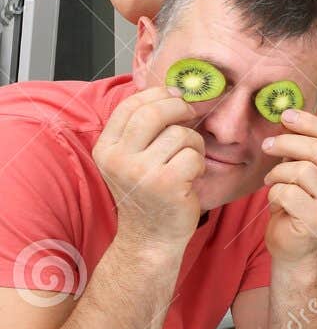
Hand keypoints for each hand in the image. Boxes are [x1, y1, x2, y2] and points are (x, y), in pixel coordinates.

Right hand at [93, 87, 205, 248]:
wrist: (150, 237)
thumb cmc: (148, 193)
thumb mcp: (132, 159)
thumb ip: (141, 129)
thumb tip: (171, 92)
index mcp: (106, 148)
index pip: (130, 106)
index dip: (158, 94)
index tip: (177, 95)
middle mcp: (118, 159)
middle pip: (154, 113)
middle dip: (179, 107)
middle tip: (191, 113)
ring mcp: (141, 172)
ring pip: (180, 135)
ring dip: (194, 143)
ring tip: (188, 160)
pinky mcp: (167, 184)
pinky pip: (194, 156)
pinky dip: (199, 163)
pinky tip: (191, 177)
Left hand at [261, 107, 316, 263]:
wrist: (299, 248)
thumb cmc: (301, 204)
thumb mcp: (309, 171)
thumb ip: (306, 147)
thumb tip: (290, 115)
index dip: (309, 122)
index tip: (285, 116)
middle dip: (286, 143)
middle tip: (267, 146)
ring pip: (301, 170)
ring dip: (277, 173)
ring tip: (271, 181)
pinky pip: (287, 192)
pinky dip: (273, 193)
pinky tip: (275, 199)